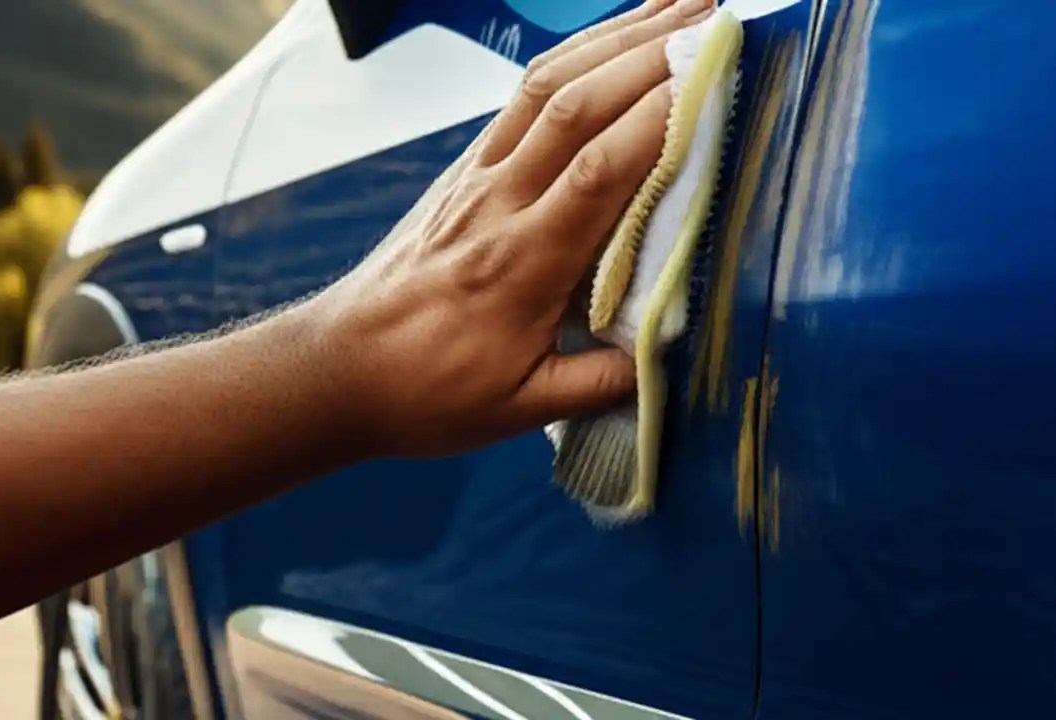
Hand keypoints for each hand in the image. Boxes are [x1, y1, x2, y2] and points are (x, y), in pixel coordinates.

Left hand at [314, 0, 716, 456]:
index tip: (715, 75)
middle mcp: (497, 204)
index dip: (656, 118)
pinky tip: (605, 42)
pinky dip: (570, 60)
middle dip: (648, 51)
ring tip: (676, 2)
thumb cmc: (426, 393)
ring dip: (612, 36)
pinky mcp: (462, 171)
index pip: (596, 172)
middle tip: (717, 16)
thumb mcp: (519, 411)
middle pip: (574, 106)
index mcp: (520, 266)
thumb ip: (598, 383)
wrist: (338, 369)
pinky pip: (520, 100)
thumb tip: (666, 355)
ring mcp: (475, 179)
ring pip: (545, 88)